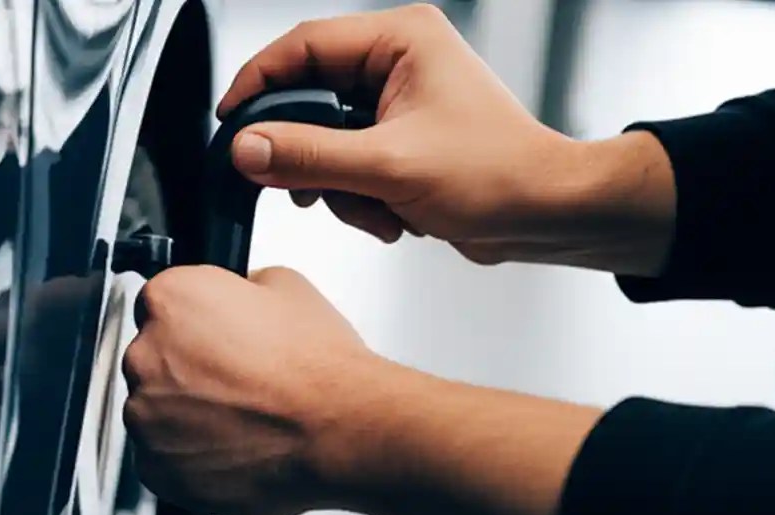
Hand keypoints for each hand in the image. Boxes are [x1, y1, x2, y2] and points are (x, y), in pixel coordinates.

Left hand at [121, 266, 381, 514]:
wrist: (337, 432)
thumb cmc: (317, 370)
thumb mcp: (288, 288)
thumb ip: (244, 288)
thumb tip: (242, 295)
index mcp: (171, 300)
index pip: (160, 304)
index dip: (194, 322)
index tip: (213, 337)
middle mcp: (146, 356)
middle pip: (152, 359)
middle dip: (186, 369)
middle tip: (235, 379)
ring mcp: (146, 417)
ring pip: (155, 412)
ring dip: (185, 415)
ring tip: (240, 418)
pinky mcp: (156, 468)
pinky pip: (161, 458)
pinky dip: (188, 456)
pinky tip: (232, 446)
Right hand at [219, 3, 673, 274]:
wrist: (545, 215)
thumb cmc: (498, 175)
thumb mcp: (388, 168)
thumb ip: (308, 156)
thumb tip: (246, 149)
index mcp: (401, 39)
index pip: (304, 45)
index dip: (259, 83)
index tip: (229, 120)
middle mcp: (399, 62)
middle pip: (311, 98)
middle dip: (309, 154)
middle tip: (299, 184)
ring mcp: (400, 103)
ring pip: (326, 140)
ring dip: (339, 185)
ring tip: (374, 208)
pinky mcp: (402, 141)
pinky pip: (349, 164)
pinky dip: (360, 197)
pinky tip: (392, 216)